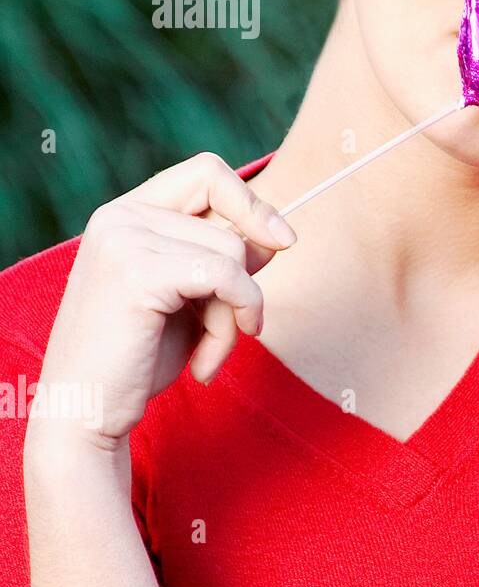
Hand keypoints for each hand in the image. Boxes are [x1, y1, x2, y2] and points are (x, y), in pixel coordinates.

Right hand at [30, 152, 294, 456]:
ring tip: (209, 350)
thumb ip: (225, 259)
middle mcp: (120, 217)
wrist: (86, 413)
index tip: (284, 240)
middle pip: (230, 223)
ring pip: (233, 254)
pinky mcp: (137, 273)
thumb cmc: (138, 357)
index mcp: (126, 214)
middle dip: (244, 281)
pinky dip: (236, 319)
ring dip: (236, 313)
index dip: (252, 202)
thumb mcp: (191, 298)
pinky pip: (227, 278)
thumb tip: (278, 234)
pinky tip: (208, 362)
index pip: (207, 172)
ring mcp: (124, 240)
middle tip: (232, 326)